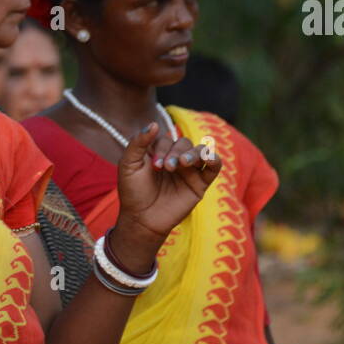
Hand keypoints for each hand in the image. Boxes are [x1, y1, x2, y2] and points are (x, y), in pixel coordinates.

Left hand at [109, 123, 220, 269]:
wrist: (141, 219)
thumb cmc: (132, 192)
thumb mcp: (128, 165)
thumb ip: (138, 143)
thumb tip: (154, 123)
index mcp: (158, 151)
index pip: (166, 139)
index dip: (162, 147)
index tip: (154, 166)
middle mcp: (175, 158)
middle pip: (184, 143)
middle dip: (176, 152)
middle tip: (166, 168)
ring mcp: (189, 170)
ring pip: (199, 151)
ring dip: (192, 154)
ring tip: (182, 164)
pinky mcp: (200, 183)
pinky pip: (214, 167)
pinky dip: (215, 159)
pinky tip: (209, 158)